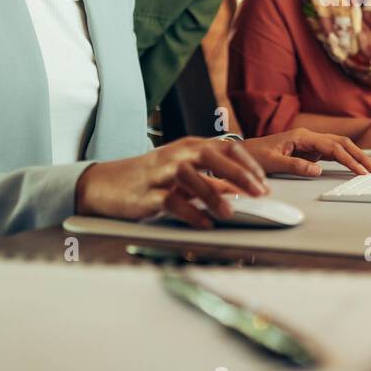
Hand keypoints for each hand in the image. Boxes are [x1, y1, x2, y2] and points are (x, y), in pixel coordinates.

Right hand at [75, 137, 268, 228]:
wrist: (105, 184)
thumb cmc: (148, 178)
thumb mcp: (184, 175)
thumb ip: (211, 180)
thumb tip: (239, 190)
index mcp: (190, 147)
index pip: (227, 146)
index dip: (248, 163)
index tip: (265, 182)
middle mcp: (177, 154)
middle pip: (213, 156)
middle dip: (240, 174)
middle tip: (260, 194)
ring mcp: (160, 172)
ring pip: (191, 176)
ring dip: (214, 195)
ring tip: (231, 213)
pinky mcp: (146, 193)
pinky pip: (171, 201)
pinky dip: (190, 213)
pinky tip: (204, 224)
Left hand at [243, 128, 370, 177]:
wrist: (241, 152)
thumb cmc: (253, 155)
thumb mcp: (271, 163)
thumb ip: (294, 166)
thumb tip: (317, 170)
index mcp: (301, 136)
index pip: (332, 147)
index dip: (348, 159)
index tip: (360, 171)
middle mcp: (308, 136)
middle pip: (341, 142)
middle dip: (359, 156)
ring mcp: (310, 142)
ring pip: (339, 145)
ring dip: (355, 156)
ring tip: (370, 168)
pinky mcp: (309, 149)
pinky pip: (332, 151)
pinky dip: (345, 157)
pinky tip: (355, 165)